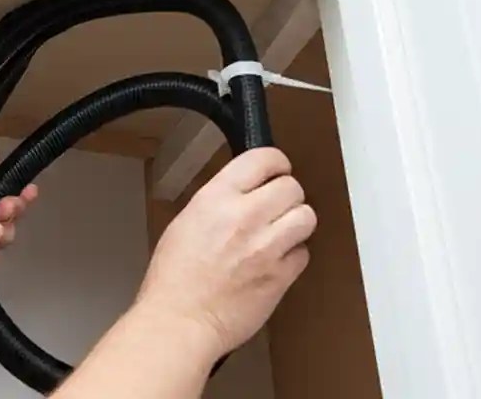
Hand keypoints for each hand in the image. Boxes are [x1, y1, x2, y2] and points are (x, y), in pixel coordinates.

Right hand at [51, 148, 313, 398]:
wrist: (180, 321)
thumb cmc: (174, 280)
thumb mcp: (187, 222)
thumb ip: (220, 203)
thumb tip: (244, 194)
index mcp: (217, 199)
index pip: (263, 159)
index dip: (276, 162)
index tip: (278, 169)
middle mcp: (245, 217)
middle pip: (292, 187)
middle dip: (287, 196)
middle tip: (278, 207)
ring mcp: (266, 247)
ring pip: (306, 217)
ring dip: (296, 223)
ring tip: (282, 233)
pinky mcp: (280, 276)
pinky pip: (303, 254)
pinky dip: (294, 256)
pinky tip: (276, 262)